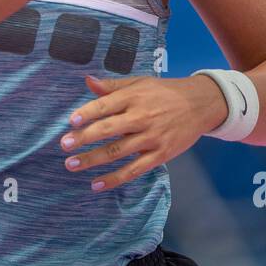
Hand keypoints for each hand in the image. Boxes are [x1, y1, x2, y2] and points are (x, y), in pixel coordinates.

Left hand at [59, 73, 231, 191]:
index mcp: (134, 97)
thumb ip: (112, 86)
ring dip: (93, 160)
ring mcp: (151, 137)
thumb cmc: (164, 92)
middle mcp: (141, 117)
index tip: (71, 122)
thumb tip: (87, 81)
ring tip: (72, 165)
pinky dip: (114, 179)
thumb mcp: (140, 83)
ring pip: (118, 152)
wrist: (201, 104)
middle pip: (109, 129)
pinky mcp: (160, 154)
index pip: (106, 105)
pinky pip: (134, 170)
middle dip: (84, 138)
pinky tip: (96, 184)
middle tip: (64, 145)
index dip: (87, 113)